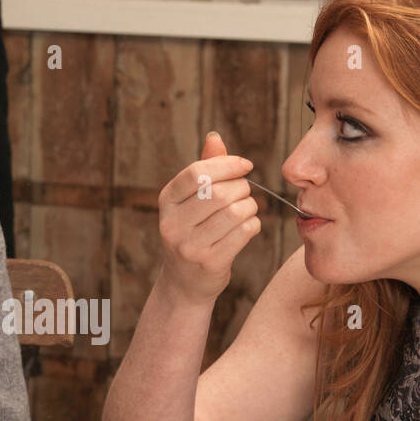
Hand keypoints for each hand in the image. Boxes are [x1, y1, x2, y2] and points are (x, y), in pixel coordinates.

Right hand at [156, 132, 258, 305]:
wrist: (185, 282)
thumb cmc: (193, 232)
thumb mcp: (190, 202)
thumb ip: (203, 170)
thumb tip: (215, 138)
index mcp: (166, 202)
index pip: (196, 173)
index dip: (227, 164)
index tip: (245, 165)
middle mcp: (172, 224)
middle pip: (218, 192)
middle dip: (241, 187)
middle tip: (245, 192)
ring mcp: (189, 246)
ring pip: (234, 212)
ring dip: (250, 206)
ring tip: (247, 209)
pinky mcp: (209, 263)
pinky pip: (243, 233)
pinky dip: (253, 225)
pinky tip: (248, 226)